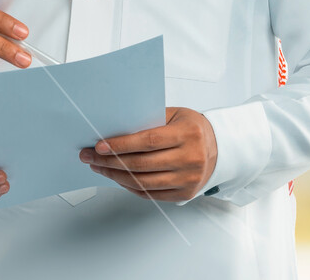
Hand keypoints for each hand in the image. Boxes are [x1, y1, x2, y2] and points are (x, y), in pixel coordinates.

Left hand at [79, 107, 217, 201]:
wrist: (219, 148)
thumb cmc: (191, 128)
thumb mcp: (174, 115)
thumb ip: (148, 121)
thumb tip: (113, 128)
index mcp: (188, 134)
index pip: (148, 141)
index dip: (121, 144)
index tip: (99, 146)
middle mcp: (191, 158)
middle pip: (142, 164)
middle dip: (110, 161)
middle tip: (90, 157)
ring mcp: (189, 179)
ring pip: (143, 182)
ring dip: (115, 175)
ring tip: (99, 167)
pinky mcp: (184, 194)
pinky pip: (150, 194)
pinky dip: (129, 186)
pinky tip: (117, 177)